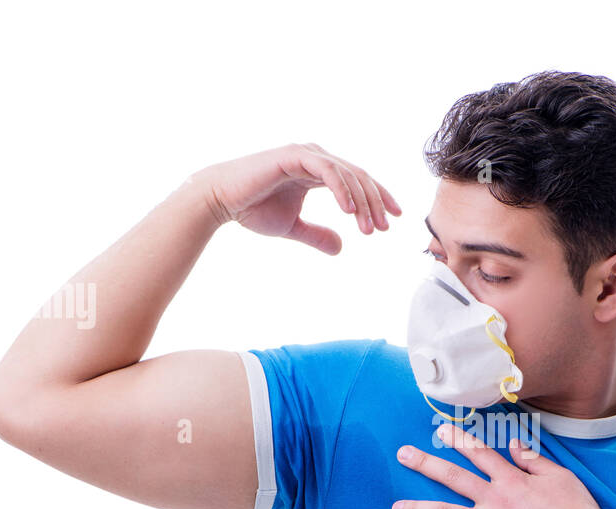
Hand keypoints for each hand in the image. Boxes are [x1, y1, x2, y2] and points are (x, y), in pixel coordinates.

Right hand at [189, 143, 401, 251]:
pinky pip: (328, 170)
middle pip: (359, 177)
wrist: (221, 201)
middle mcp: (315, 158)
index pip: (358, 181)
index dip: (379, 198)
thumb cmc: (252, 210)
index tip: (394, 219)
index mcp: (318, 171)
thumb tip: (341, 248)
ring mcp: (306, 153)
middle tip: (383, 228)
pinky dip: (342, 189)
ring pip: (348, 174)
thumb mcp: (292, 228)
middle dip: (375, 203)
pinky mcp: (294, 155)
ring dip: (362, 202)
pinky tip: (349, 211)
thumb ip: (316, 235)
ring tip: (368, 228)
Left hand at [392, 422, 609, 508]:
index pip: (480, 453)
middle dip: (426, 464)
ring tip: (396, 508)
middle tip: (403, 455)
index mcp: (513, 479)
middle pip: (454, 477)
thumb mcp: (560, 477)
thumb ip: (534, 461)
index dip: (459, 440)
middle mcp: (496, 498)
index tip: (441, 430)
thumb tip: (516, 444)